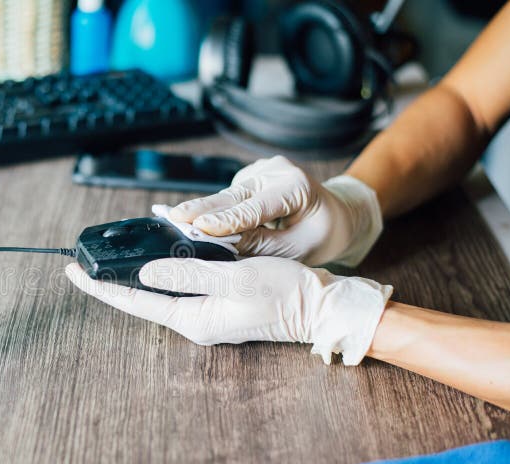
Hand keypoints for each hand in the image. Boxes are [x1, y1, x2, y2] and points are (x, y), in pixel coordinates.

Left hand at [66, 257, 391, 364]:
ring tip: (110, 262)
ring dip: (134, 278)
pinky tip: (154, 261)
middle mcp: (195, 322)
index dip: (101, 288)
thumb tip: (145, 273)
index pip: (134, 304)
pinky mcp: (217, 306)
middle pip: (142, 301)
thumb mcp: (232, 278)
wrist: (317, 305)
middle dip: (112, 283)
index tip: (73, 273)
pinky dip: (162, 274)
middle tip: (83, 264)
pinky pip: (180, 289)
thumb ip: (188, 275)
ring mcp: (206, 315)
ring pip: (159, 294)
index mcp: (193, 320)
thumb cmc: (282, 293)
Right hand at [169, 156, 382, 266]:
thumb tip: (219, 244)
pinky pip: (229, 197)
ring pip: (226, 196)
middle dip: (200, 210)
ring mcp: (263, 168)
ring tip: (174, 220)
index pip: (255, 208)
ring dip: (202, 211)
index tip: (198, 229)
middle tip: (171, 217)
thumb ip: (259, 245)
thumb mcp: (297, 249)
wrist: (337, 214)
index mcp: (297, 187)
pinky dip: (214, 211)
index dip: (225, 220)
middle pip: (233, 196)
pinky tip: (197, 221)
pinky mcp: (251, 175)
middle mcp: (277, 170)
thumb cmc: (322, 235)